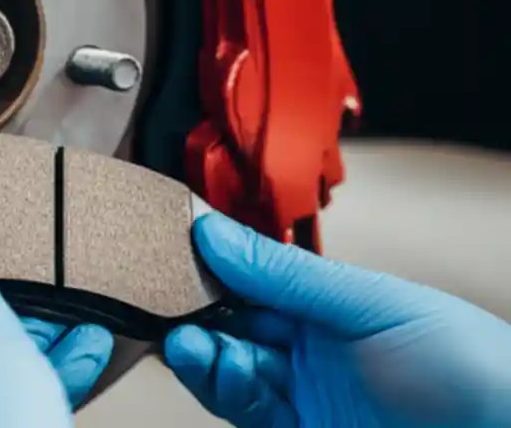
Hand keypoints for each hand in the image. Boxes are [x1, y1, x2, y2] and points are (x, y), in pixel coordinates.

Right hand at [165, 212, 510, 427]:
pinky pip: (242, 407)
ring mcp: (303, 393)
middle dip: (194, 308)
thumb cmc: (472, 367)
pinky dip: (218, 384)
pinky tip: (211, 364)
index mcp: (332, 302)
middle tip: (164, 296)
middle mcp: (312, 346)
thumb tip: (212, 230)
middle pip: (230, 322)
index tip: (171, 247)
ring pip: (226, 365)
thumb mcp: (372, 305)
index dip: (210, 261)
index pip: (253, 273)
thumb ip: (287, 274)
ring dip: (198, 349)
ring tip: (185, 337)